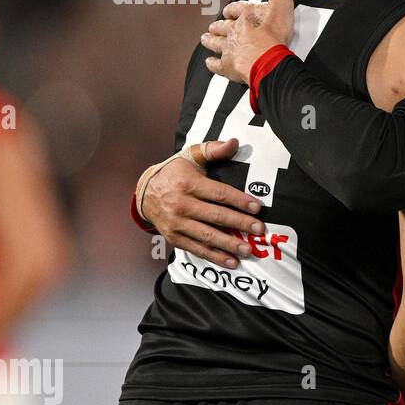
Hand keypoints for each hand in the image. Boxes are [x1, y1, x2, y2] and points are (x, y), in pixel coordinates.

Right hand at [138, 139, 265, 267]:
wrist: (144, 192)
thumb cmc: (175, 173)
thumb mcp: (191, 156)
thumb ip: (213, 150)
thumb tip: (235, 143)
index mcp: (188, 184)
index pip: (219, 194)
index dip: (240, 201)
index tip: (257, 208)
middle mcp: (181, 205)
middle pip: (216, 216)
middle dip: (240, 224)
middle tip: (259, 231)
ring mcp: (177, 223)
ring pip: (207, 236)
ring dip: (228, 244)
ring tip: (248, 250)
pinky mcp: (174, 237)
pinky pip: (197, 249)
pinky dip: (214, 256)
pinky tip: (231, 262)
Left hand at [203, 0, 295, 83]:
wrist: (267, 59)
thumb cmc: (274, 34)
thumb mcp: (282, 5)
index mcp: (246, 17)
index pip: (237, 10)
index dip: (233, 10)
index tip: (228, 10)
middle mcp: (234, 32)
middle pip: (223, 27)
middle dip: (218, 25)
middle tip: (213, 26)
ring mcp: (229, 49)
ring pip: (216, 43)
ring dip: (210, 40)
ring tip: (205, 38)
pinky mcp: (228, 67)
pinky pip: (217, 65)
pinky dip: (212, 64)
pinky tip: (209, 62)